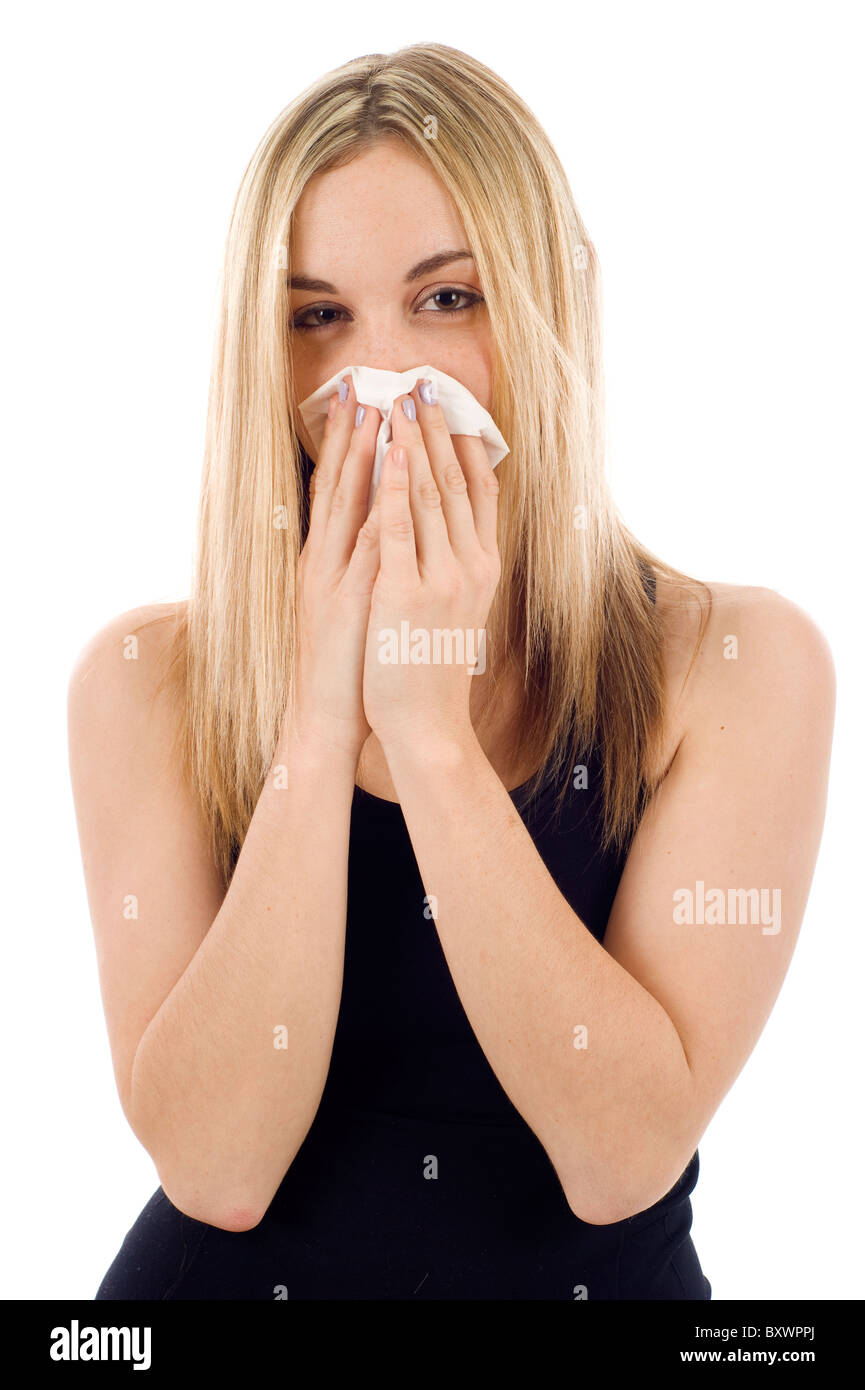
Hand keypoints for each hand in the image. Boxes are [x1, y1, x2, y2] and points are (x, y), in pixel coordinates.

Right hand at [288, 377, 381, 758]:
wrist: (324, 718)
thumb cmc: (344, 667)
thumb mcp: (351, 608)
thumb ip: (359, 568)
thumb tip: (380, 535)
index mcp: (325, 561)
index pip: (337, 491)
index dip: (348, 445)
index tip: (360, 402)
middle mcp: (325, 561)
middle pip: (337, 485)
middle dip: (350, 435)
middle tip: (361, 385)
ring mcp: (335, 577)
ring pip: (348, 506)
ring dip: (361, 457)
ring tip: (373, 411)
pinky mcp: (350, 599)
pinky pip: (367, 544)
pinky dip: (377, 507)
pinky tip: (389, 478)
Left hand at [360, 377, 501, 755]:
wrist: (427, 724)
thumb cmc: (433, 669)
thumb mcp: (456, 611)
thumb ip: (455, 566)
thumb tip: (450, 528)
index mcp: (482, 568)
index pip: (479, 492)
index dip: (465, 445)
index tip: (453, 407)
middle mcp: (470, 566)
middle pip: (455, 482)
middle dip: (438, 429)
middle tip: (423, 383)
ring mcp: (440, 579)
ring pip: (429, 496)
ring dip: (415, 443)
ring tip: (401, 400)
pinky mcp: (405, 593)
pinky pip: (400, 528)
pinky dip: (396, 486)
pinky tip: (389, 452)